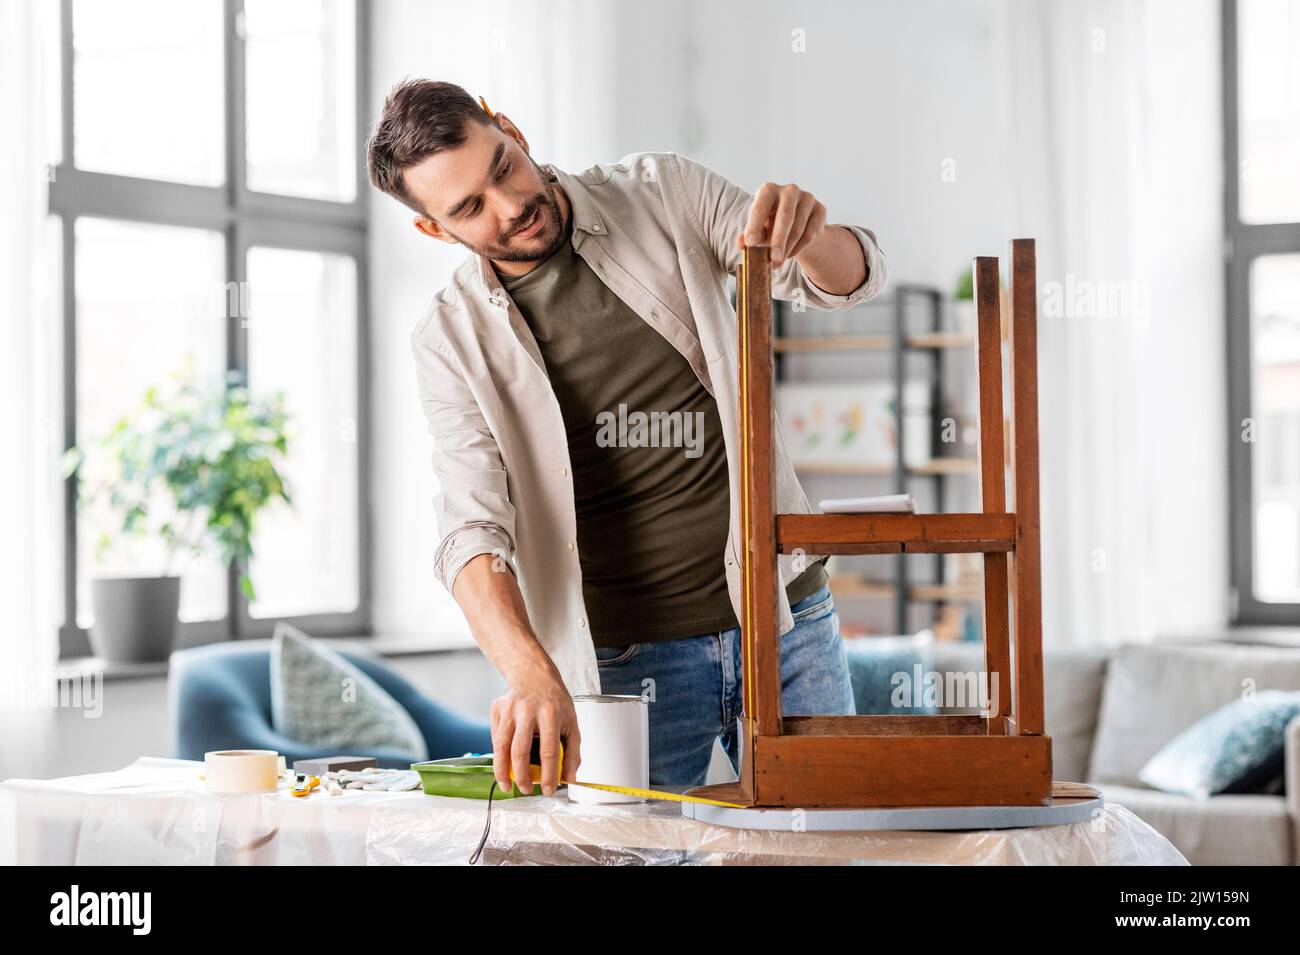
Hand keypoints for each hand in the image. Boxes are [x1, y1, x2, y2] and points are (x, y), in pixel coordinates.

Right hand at [489, 674, 580, 796]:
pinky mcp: (497, 708)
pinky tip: (504, 763)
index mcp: (550, 713)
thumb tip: (570, 778)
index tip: (548, 790)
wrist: (533, 674)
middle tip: (526, 789)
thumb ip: (573, 751)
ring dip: (502, 770)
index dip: (548, 775)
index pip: (549, 751)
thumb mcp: (571, 721)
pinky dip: (499, 754)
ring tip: (507, 785)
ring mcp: (509, 709)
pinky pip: (495, 737)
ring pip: (501, 746)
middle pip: (520, 751)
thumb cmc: (554, 700)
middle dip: (522, 776)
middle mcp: (528, 710)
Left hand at [737, 182, 827, 266]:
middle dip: (778, 242)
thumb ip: (748, 236)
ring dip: (788, 249)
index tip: (750, 244)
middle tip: (773, 261)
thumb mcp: (758, 229)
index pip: (760, 208)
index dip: (754, 227)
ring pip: (798, 229)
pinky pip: (811, 234)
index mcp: (768, 190)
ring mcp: (808, 198)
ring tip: (778, 261)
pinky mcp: (820, 209)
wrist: (796, 223)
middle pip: (785, 217)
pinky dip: (799, 248)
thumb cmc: (770, 224)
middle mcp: (789, 190)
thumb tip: (741, 243)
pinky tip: (790, 254)